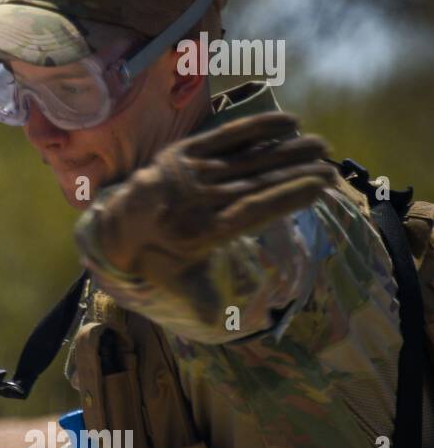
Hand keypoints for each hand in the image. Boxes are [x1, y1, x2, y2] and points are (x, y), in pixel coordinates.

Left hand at [89, 112, 335, 282]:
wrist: (116, 225)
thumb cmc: (159, 256)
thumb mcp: (180, 281)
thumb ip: (205, 299)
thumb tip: (228, 324)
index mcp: (203, 231)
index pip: (254, 210)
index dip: (289, 196)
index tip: (320, 186)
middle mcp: (197, 199)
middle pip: (257, 181)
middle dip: (297, 171)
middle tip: (332, 166)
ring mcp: (189, 172)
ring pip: (245, 157)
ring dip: (285, 149)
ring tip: (320, 145)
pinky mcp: (182, 152)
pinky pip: (223, 136)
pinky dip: (255, 127)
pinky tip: (287, 122)